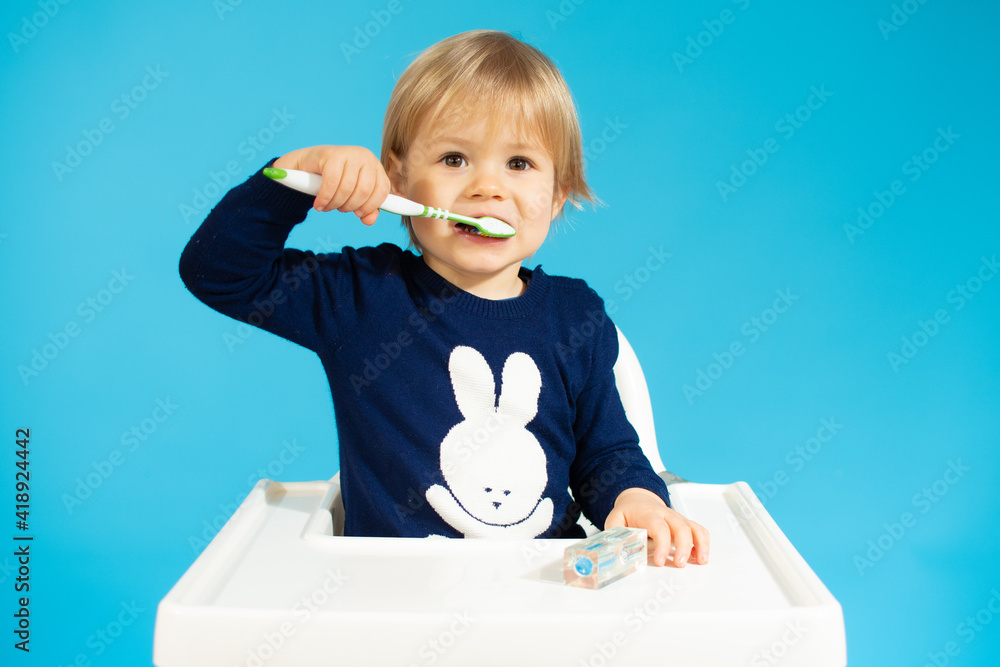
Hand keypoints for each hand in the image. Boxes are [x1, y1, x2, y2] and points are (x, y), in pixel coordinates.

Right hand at [273, 145, 389, 224]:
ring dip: (335, 204)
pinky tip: (319, 205)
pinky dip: (324, 199)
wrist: (308, 165)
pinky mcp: (331, 155)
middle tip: (339, 208)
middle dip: (350, 206)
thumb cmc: (335, 181)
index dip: (371, 206)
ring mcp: (348, 153)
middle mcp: (364, 156)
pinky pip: (331, 184)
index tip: (358, 214)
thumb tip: (369, 221)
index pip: (383, 189)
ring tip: (327, 207)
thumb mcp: (354, 196)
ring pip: (347, 189)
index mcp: (375, 165)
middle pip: (364, 191)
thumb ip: (366, 210)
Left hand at [605, 487, 709, 567]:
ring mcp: (677, 519)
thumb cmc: (628, 512)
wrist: (638, 498)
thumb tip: (617, 552)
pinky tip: (701, 557)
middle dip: (683, 547)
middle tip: (679, 564)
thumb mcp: (615, 520)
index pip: (659, 527)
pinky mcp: (684, 524)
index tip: (660, 561)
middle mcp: (666, 515)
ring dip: (700, 545)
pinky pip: (699, 530)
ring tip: (700, 561)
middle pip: (681, 527)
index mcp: (648, 514)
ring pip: (694, 528)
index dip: (662, 545)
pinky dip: (704, 543)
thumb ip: (615, 534)